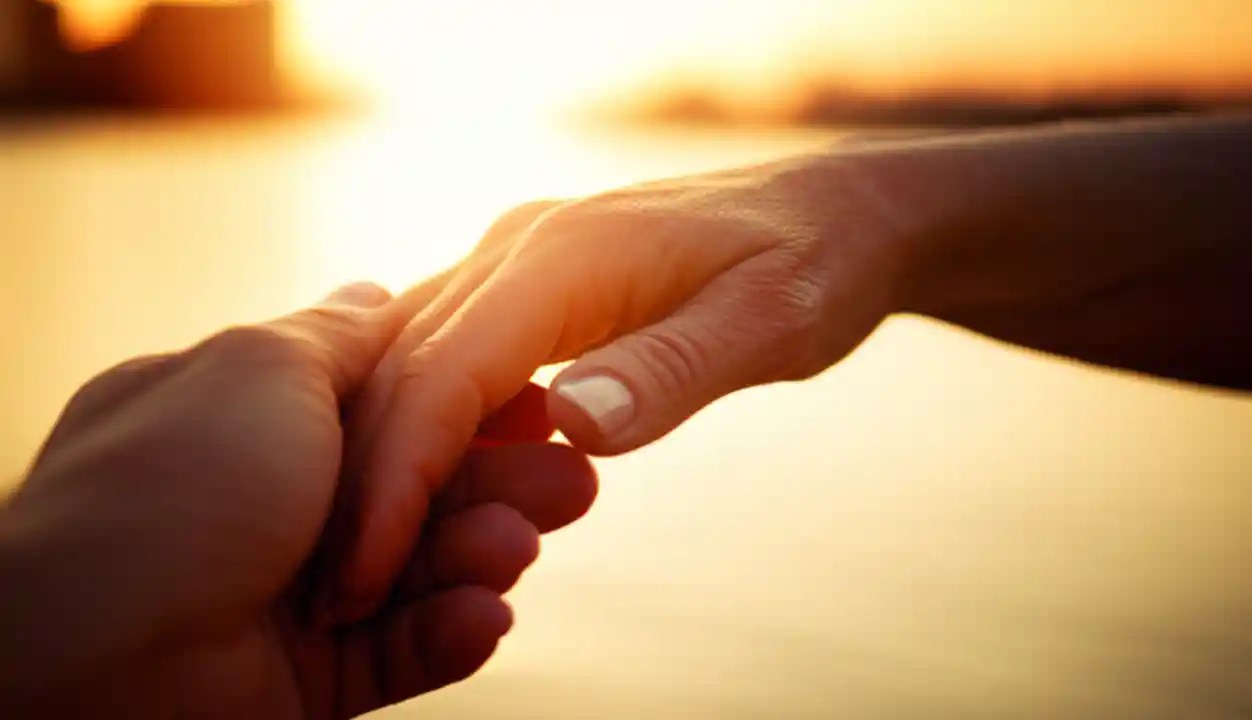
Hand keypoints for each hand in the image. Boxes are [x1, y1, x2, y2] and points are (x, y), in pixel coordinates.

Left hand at [0, 283, 596, 718]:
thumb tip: (384, 293)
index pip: (388, 400)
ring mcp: (291, 591)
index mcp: (253, 415)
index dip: (467, 399)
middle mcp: (273, 500)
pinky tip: (486, 618)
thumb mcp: (262, 367)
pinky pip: (398, 649)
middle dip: (498, 485)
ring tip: (520, 551)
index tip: (542, 397)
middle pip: (419, 489)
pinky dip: (447, 632)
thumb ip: (340, 336)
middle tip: (574, 487)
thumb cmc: (174, 486)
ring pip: (420, 570)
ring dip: (480, 556)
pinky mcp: (308, 676)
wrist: (90, 658)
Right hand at [327, 157, 911, 620]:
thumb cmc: (816, 266)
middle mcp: (517, 246)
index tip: (365, 570)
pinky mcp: (530, 284)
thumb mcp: (768, 322)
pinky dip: (432, 424)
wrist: (838, 215)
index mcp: (563, 254)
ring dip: (387, 452)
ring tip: (372, 554)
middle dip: (366, 477)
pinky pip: (453, 354)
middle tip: (341, 588)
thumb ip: (667, 371)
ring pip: (413, 357)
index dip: (397, 474)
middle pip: (404, 365)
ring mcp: (516, 259)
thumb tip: (569, 427)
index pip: (444, 369)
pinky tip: (438, 489)